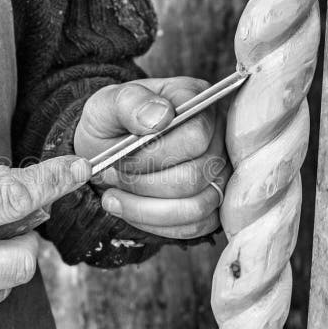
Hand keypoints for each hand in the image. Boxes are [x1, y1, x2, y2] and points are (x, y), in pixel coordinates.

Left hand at [75, 77, 227, 238]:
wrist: (108, 148)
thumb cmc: (113, 122)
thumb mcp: (108, 103)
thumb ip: (131, 102)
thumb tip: (161, 115)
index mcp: (199, 102)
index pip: (196, 136)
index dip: (155, 154)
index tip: (122, 155)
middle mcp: (219, 138)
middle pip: (195, 177)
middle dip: (144, 183)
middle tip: (113, 174)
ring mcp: (220, 173)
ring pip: (196, 207)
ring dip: (145, 208)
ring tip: (114, 195)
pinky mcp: (212, 204)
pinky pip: (194, 227)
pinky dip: (154, 223)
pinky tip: (127, 209)